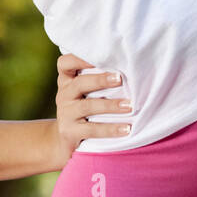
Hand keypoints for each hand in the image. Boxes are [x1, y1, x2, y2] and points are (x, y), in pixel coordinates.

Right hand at [51, 53, 132, 168]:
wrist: (64, 140)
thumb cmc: (84, 108)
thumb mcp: (83, 92)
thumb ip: (97, 79)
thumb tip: (132, 67)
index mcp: (67, 81)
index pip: (65, 63)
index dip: (79, 58)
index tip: (100, 56)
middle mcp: (64, 94)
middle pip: (79, 83)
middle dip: (100, 80)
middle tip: (120, 79)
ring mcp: (65, 113)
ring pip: (86, 106)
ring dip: (109, 105)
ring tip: (129, 106)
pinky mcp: (69, 132)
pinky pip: (91, 130)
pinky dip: (110, 129)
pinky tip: (127, 129)